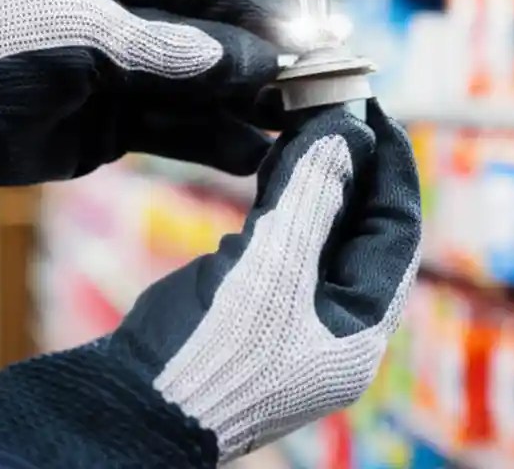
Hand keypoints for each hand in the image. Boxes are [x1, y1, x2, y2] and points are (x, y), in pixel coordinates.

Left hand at [0, 0, 292, 185]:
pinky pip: (181, 132)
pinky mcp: (118, 128)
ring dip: (249, 110)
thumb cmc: (1, 46)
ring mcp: (126, 78)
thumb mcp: (89, 35)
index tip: (309, 32)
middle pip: (216, 41)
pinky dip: (218, 144)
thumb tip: (256, 61)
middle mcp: (131, 24)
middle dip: (266, 66)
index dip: (260, 5)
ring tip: (295, 131)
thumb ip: (174, 51)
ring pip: (205, 92)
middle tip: (316, 91)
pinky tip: (254, 156)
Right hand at [0, 101, 421, 466]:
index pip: (397, 231)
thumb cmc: (205, 356)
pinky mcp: (249, 308)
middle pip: (361, 227)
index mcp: (361, 332)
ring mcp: (291, 319)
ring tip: (308, 114)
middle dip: (352, 163)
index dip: (391, 166)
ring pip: (318, 230)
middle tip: (340, 102)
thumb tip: (352, 129)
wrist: (116, 412)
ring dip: (315, 175)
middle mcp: (336, 327)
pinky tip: (274, 155)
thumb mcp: (269, 271)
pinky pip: (279, 242)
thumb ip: (313, 197)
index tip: (376, 109)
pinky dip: (279, 199)